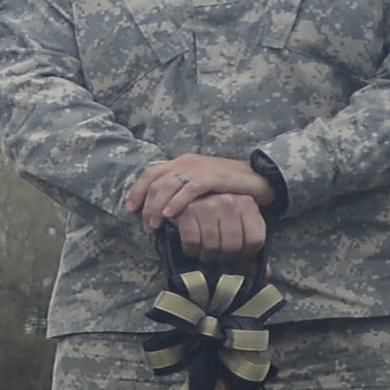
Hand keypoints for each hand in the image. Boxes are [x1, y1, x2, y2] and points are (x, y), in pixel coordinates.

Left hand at [133, 154, 271, 229]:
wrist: (259, 177)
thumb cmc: (228, 184)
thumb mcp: (200, 184)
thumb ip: (182, 190)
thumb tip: (162, 209)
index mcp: (181, 162)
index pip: (150, 174)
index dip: (137, 191)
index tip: (131, 210)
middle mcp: (187, 163)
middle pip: (155, 182)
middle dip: (146, 205)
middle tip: (146, 226)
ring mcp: (200, 168)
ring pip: (168, 186)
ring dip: (157, 207)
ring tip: (154, 226)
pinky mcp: (213, 177)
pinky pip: (189, 189)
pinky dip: (176, 202)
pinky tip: (170, 215)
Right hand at [175, 191, 269, 261]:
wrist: (183, 195)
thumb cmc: (216, 214)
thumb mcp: (239, 223)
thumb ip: (251, 246)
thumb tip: (266, 273)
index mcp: (247, 204)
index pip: (255, 241)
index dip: (246, 253)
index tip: (238, 253)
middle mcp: (229, 202)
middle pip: (233, 246)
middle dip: (225, 256)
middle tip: (219, 254)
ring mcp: (207, 206)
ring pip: (212, 247)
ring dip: (207, 255)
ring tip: (205, 251)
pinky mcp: (187, 212)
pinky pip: (192, 243)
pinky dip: (191, 250)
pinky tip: (193, 247)